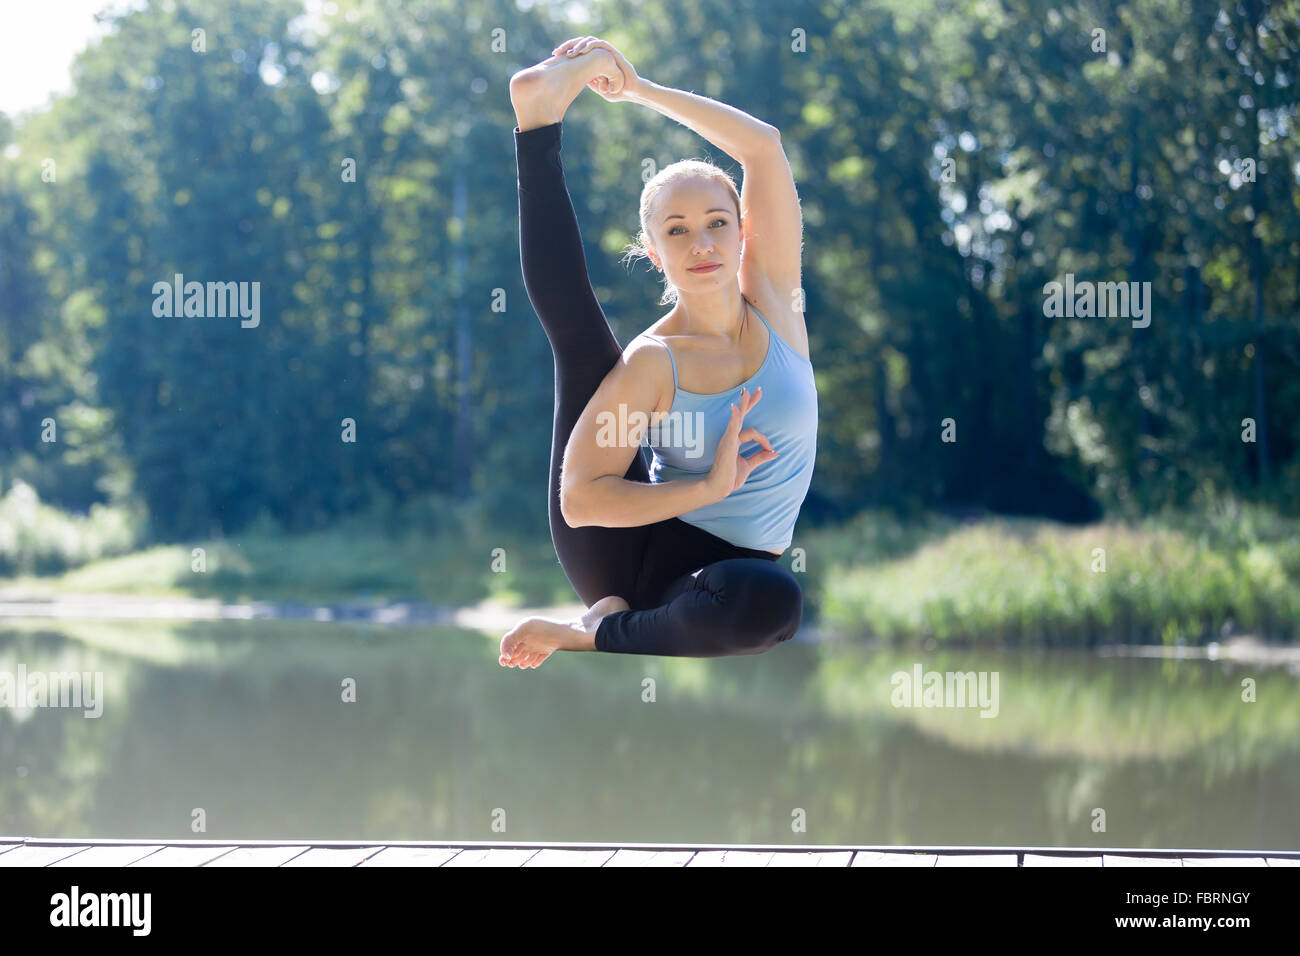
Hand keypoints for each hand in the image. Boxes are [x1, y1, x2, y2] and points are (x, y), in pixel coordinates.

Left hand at [552, 36, 642, 100]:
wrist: (631, 92)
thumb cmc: (616, 91)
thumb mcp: (598, 88)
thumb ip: (590, 82)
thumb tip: (577, 80)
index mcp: (593, 60)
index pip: (577, 50)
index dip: (566, 50)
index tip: (555, 55)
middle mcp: (599, 53)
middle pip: (581, 42)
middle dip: (568, 45)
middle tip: (557, 52)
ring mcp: (607, 52)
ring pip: (590, 41)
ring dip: (579, 45)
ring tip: (571, 53)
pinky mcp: (614, 53)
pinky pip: (602, 45)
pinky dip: (592, 46)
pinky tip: (583, 52)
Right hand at [706, 386, 777, 500]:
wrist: (718, 488)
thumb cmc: (729, 478)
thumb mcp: (749, 465)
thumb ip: (761, 457)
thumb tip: (775, 452)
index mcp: (735, 442)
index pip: (752, 432)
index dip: (764, 440)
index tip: (772, 450)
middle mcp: (730, 438)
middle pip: (741, 415)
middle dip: (749, 402)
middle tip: (757, 390)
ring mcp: (728, 439)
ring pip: (737, 417)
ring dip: (743, 404)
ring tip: (746, 391)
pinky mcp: (727, 444)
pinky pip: (732, 427)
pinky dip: (734, 417)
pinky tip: (735, 408)